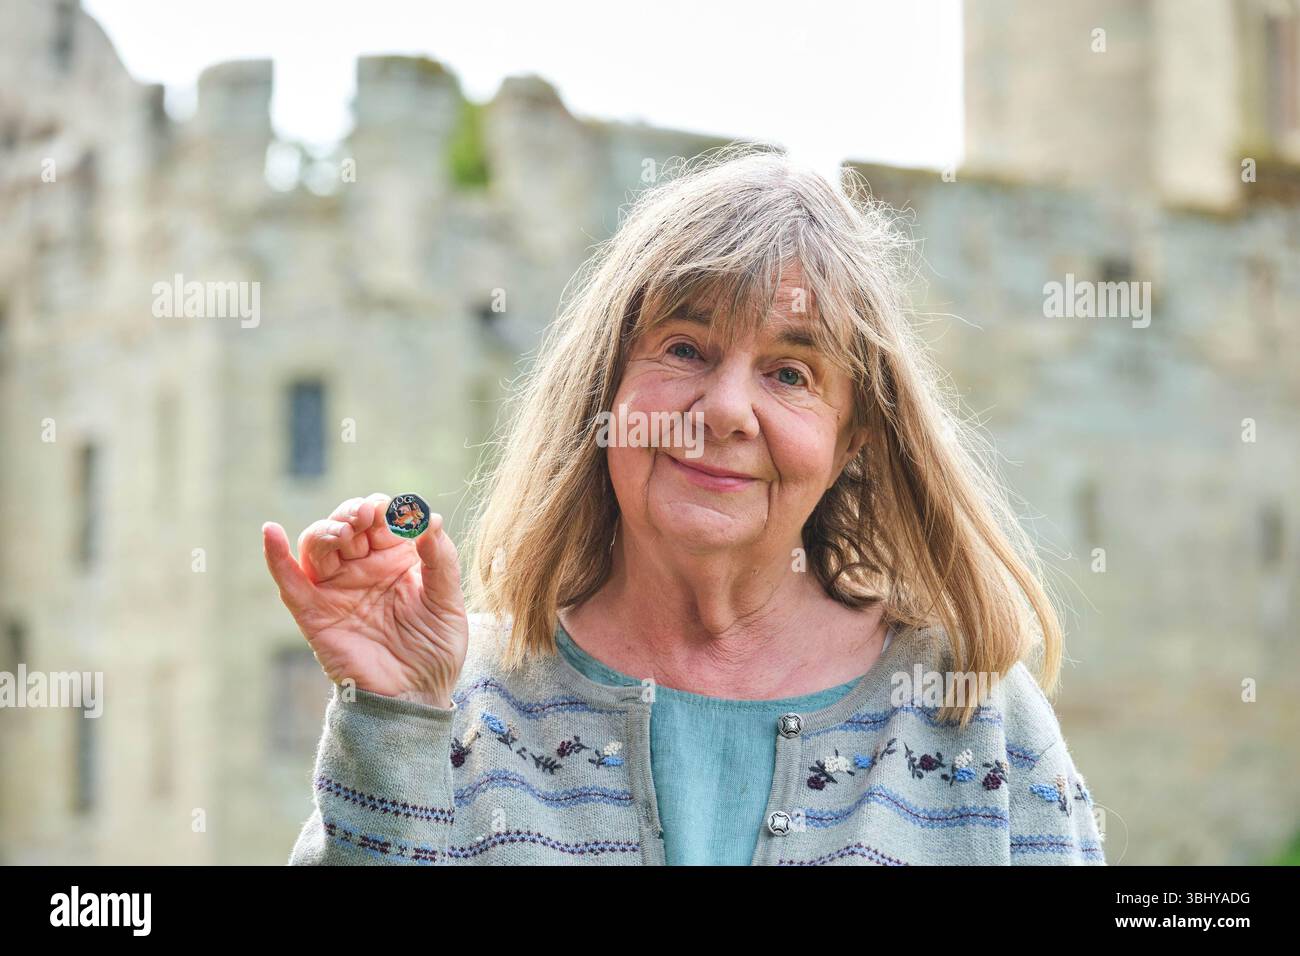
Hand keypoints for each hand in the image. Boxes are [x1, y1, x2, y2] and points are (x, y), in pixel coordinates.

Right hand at [262, 492, 467, 708]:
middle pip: (345, 524)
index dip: (383, 508)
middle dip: (352, 513)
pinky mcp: (314, 613)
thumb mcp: (448, 601)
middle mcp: (362, 567)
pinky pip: (289, 581)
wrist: (416, 696)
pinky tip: (270, 532)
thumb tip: (431, 518)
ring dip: (327, 530)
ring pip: (318, 545)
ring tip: (345, 531)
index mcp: (395, 558)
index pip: (380, 518)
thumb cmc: (435, 649)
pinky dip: (275, 556)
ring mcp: (336, 588)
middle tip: (365, 516)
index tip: (393, 510)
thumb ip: (442, 560)